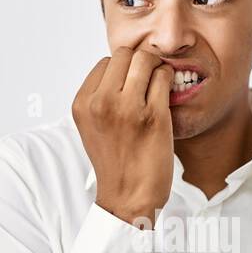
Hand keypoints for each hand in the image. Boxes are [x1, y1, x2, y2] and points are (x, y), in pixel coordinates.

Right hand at [71, 47, 174, 226]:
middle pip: (125, 54)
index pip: (105, 62)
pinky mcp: (154, 116)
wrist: (128, 197)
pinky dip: (168, 80)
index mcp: (82, 104)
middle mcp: (101, 103)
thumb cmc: (115, 162)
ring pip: (146, 60)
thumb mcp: (93, 126)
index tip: (131, 85)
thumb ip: (101, 96)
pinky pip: (164, 77)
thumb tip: (122, 67)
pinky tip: (167, 95)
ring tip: (158, 86)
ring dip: (156, 68)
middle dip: (140, 62)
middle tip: (148, 80)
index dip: (122, 70)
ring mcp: (127, 109)